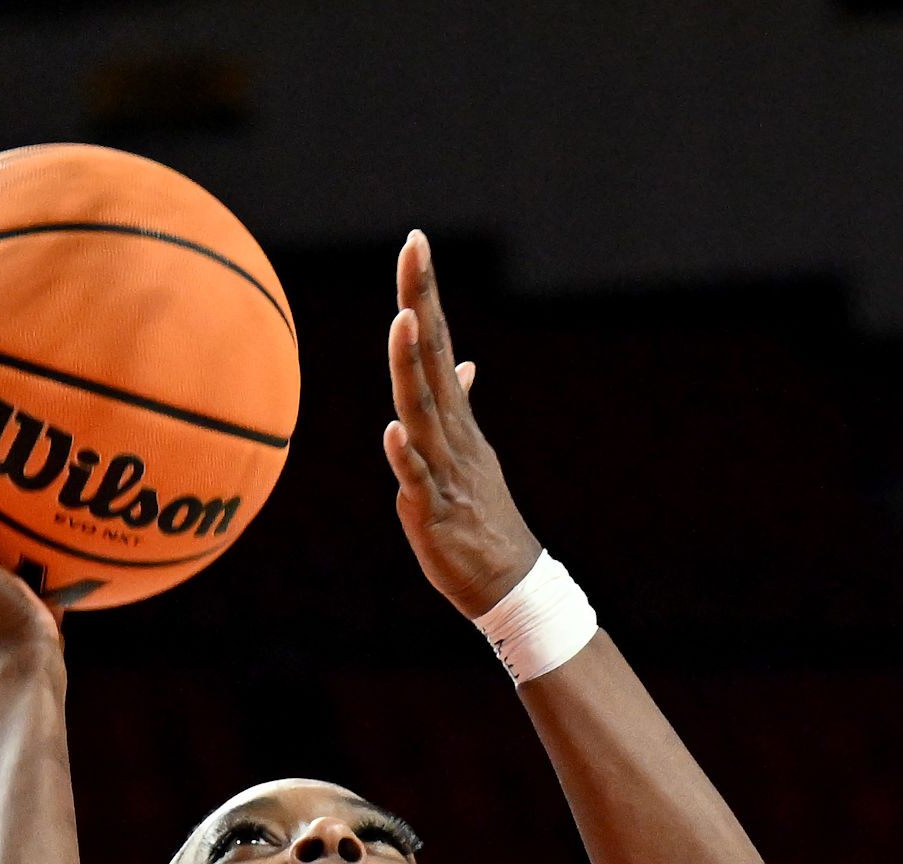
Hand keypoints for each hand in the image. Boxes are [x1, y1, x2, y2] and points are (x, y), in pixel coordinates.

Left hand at [381, 230, 540, 617]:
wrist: (509, 582)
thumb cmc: (480, 517)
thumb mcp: (467, 452)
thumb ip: (458, 404)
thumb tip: (461, 364)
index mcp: (454, 418)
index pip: (437, 343)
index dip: (425, 294)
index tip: (416, 242)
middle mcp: (451, 433)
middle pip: (431, 357)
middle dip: (421, 302)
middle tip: (414, 250)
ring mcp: (444, 469)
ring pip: (423, 409)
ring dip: (412, 365)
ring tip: (402, 319)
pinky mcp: (435, 510)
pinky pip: (418, 479)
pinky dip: (405, 455)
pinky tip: (394, 430)